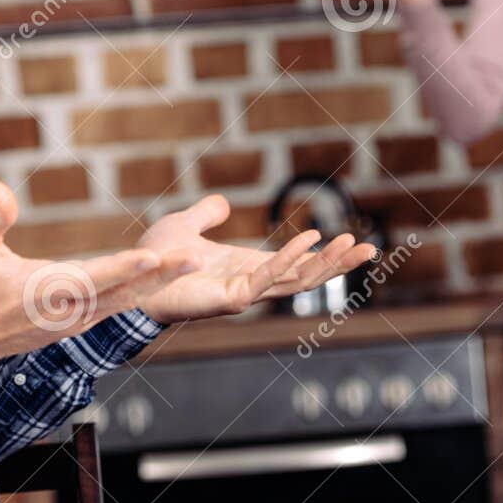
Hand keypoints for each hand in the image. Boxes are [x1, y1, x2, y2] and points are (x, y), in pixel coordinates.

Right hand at [0, 182, 200, 362]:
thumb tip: (2, 190)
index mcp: (42, 291)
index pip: (89, 278)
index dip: (120, 268)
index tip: (150, 257)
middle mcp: (66, 311)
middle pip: (120, 292)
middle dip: (158, 275)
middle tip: (194, 256)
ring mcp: (76, 321)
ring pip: (125, 301)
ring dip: (159, 283)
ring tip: (193, 262)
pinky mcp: (81, 322)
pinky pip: (119, 305)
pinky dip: (145, 291)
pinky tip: (169, 275)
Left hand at [133, 194, 378, 323]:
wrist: (130, 277)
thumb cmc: (154, 261)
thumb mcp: (185, 226)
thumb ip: (206, 215)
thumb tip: (221, 204)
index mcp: (248, 268)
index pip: (297, 265)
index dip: (325, 255)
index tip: (354, 240)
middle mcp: (251, 283)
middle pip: (307, 277)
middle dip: (339, 265)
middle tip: (371, 249)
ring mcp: (243, 293)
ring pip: (295, 282)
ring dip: (325, 263)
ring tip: (351, 243)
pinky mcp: (230, 298)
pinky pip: (267, 278)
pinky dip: (289, 259)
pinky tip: (308, 240)